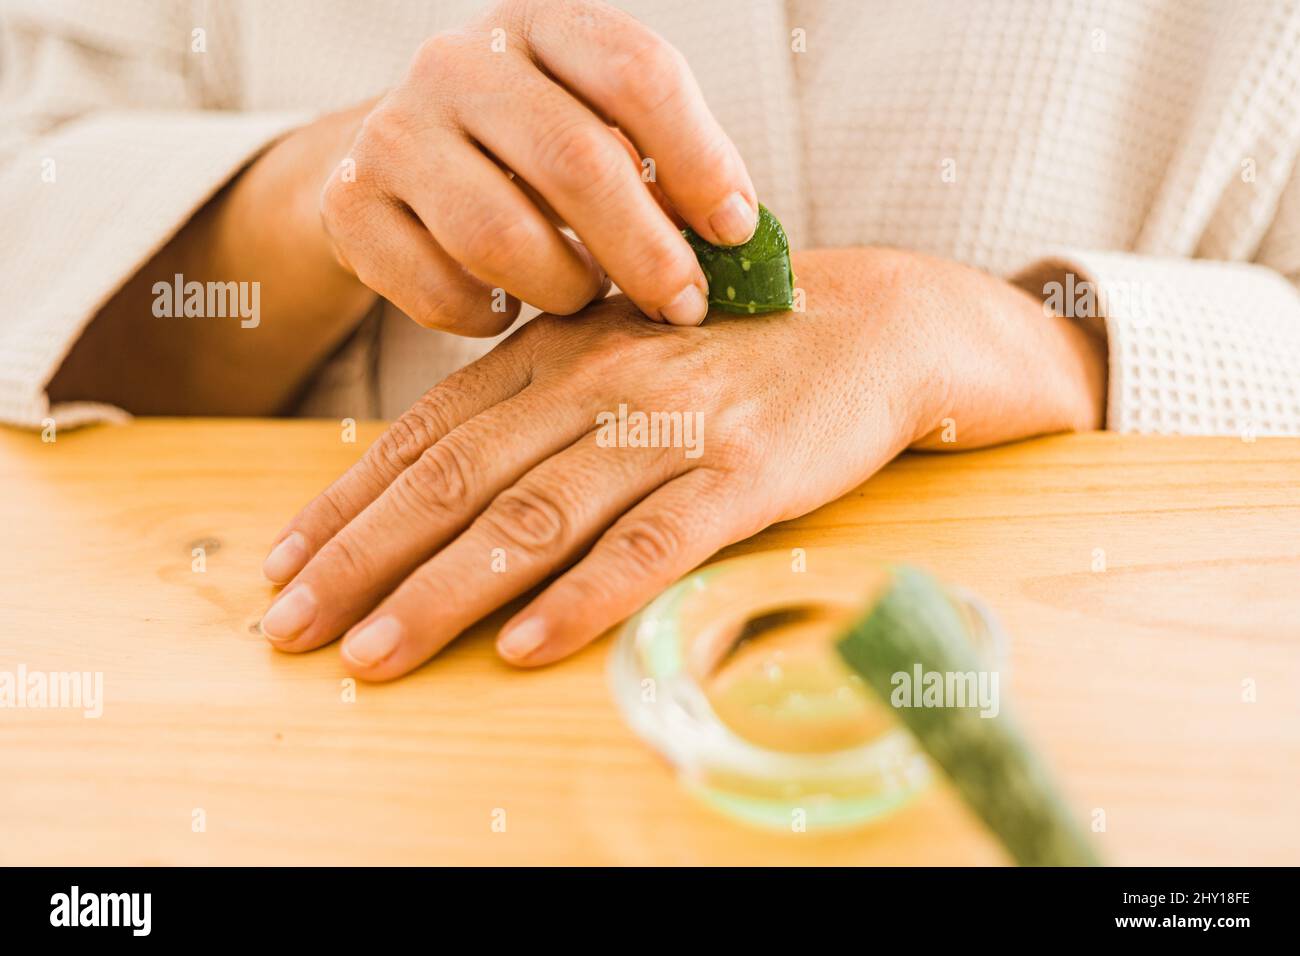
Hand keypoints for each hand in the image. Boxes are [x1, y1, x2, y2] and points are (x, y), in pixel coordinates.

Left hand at [258, 248, 1105, 678]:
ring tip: (371, 656)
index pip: (424, 435)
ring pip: (533, 517)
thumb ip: (531, 406)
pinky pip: (650, 545)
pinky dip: (584, 598)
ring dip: (443, 593)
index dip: (345, 505)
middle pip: (454, 480)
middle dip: (359, 560)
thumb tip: (433, 478)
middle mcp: (595, 383)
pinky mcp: (741, 475)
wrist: (868, 326)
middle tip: (288, 628)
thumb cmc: (726, 351)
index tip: (282, 566)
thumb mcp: (614, 352)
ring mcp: (667, 428)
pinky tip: (527, 649)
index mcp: (553, 354)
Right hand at [315, 0, 755, 335]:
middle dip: (645, 251)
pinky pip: (438, 290)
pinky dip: (488, 319)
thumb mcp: (603, 128)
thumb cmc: (534, 151)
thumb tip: (740, 243)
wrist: (403, 158)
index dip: (699, 159)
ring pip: (499, 236)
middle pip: (574, 160)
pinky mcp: (348, 205)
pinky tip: (507, 307)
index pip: (636, 73)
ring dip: (564, 288)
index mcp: (540, 24)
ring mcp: (392, 131)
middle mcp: (457, 61)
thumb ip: (667, 167)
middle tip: (683, 304)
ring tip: (584, 296)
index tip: (735, 231)